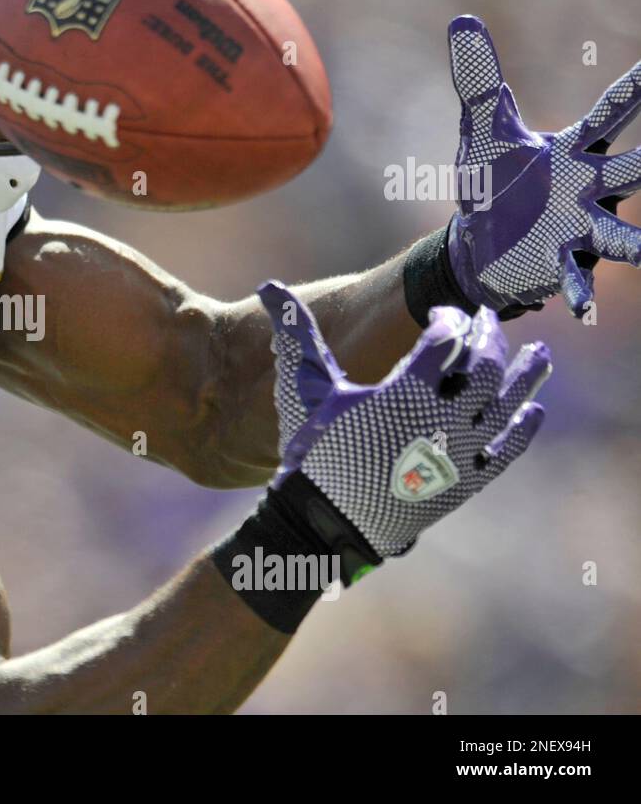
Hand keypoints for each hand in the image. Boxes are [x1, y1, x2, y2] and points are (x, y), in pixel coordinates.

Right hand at [258, 281, 548, 561]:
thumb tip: (270, 286)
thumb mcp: (303, 390)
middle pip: (484, 364)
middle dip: (488, 337)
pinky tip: (533, 409)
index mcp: (402, 390)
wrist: (325, 521)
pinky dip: (524, 426)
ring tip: (538, 354)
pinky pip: (508, 449)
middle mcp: (440, 418)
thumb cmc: (311, 452)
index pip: (445, 338)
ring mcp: (458, 452)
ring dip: (526, 374)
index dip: (449, 319)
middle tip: (487, 322)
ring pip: (507, 403)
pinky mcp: (467, 482)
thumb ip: (297, 336)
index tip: (443, 315)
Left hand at [444, 15, 640, 317]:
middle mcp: (588, 191)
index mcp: (574, 153)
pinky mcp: (558, 265)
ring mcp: (579, 230)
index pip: (612, 114)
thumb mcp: (481, 131)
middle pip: (636, 171)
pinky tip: (581, 310)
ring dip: (638, 244)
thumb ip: (479, 80)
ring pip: (622, 236)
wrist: (474, 243)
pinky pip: (575, 281)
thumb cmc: (492, 183)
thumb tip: (461, 21)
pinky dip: (579, 294)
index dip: (638, 89)